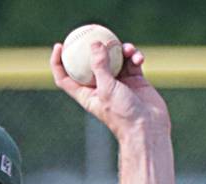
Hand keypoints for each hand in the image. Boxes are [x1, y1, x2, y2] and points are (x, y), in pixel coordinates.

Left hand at [50, 39, 169, 140]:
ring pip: (114, 57)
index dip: (58, 62)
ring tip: (128, 50)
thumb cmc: (123, 114)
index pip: (65, 77)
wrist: (147, 127)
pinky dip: (135, 56)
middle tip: (96, 33)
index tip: (59, 46)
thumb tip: (95, 43)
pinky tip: (139, 58)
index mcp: (86, 93)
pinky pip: (131, 61)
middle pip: (90, 62)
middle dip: (93, 47)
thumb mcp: (107, 89)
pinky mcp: (134, 79)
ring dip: (121, 49)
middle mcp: (101, 87)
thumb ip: (100, 66)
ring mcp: (118, 82)